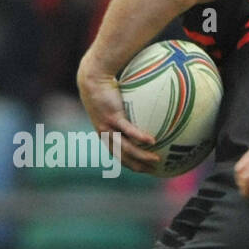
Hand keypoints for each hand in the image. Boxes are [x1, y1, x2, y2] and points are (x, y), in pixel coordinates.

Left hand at [76, 57, 160, 172]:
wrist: (92, 78)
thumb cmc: (105, 88)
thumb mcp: (115, 103)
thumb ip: (127, 111)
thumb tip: (145, 113)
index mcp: (104, 134)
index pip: (117, 155)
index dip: (129, 164)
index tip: (143, 169)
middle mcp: (105, 134)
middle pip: (122, 156)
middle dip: (137, 166)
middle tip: (152, 170)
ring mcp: (109, 126)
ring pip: (125, 147)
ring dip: (141, 156)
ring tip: (156, 159)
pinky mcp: (113, 116)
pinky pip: (129, 130)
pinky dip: (140, 137)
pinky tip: (152, 141)